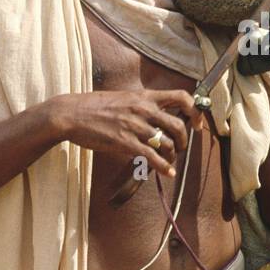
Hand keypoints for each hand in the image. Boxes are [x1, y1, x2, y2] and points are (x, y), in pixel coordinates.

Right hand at [48, 89, 205, 177]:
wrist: (71, 114)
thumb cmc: (94, 106)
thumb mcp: (124, 97)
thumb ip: (142, 104)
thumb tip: (157, 115)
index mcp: (144, 96)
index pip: (181, 97)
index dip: (195, 111)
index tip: (197, 123)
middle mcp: (144, 109)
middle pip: (178, 126)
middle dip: (184, 141)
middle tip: (180, 148)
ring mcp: (135, 126)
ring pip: (167, 144)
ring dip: (172, 155)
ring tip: (168, 160)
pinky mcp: (125, 142)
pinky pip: (152, 157)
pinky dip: (164, 167)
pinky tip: (167, 172)